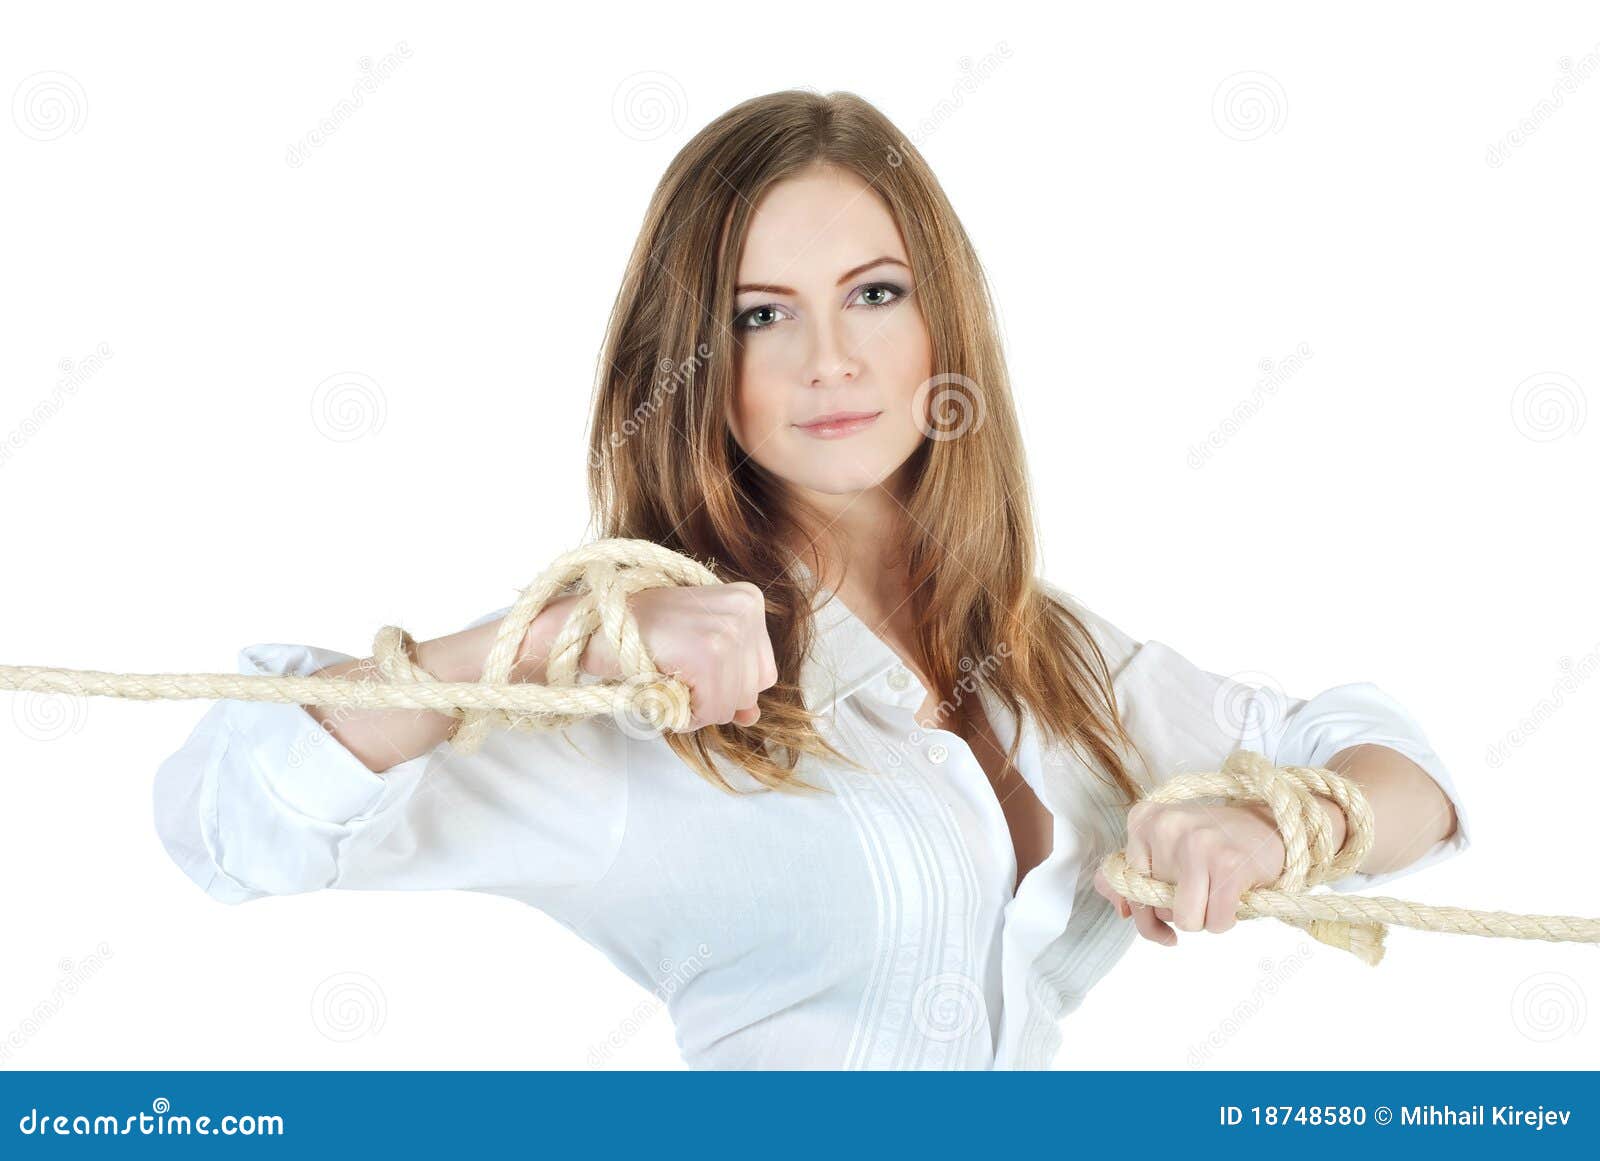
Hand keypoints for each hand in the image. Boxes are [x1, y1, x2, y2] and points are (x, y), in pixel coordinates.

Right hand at [579, 581, 778, 730]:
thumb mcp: (698, 651)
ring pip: (733, 705)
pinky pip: (712, 711)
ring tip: (667, 675)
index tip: (691, 667)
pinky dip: (684, 714)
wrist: (591, 626)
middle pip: (752, 691)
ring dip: (695, 706)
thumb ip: (732, 681)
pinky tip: (663, 686)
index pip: (763, 674)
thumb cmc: (641, 637)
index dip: (726, 685)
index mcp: (749, 601)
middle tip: (675, 671)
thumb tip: (754, 716)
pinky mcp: (709, 653)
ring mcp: (729, 630)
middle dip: (713, 697)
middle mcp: (746, 609)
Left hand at [1092, 800, 1285, 945]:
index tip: (1167, 901)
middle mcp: (1165, 827)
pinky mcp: (1228, 864)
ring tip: (1216, 891)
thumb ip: (1133, 878)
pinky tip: (1234, 896)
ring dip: (1204, 918)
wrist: (1269, 825)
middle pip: (1158, 907)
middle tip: (1202, 885)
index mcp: (1143, 821)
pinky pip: (1215, 923)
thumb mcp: (1164, 848)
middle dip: (1181, 908)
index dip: (1147, 907)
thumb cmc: (1212, 844)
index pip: (1126, 886)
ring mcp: (1197, 844)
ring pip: (1186, 920)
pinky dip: (1225, 920)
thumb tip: (1122, 911)